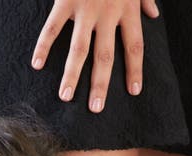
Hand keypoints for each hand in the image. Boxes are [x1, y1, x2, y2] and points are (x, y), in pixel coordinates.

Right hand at [31, 0, 159, 113]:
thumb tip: (153, 15)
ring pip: (79, 49)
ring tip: (65, 97)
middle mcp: (108, 13)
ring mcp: (86, 8)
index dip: (135, 69)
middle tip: (96, 108)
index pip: (135, 46)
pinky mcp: (66, 0)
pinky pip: (53, 27)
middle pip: (106, 56)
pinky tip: (37, 64)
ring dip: (72, 74)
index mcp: (128, 8)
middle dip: (101, 84)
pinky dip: (44, 45)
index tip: (134, 91)